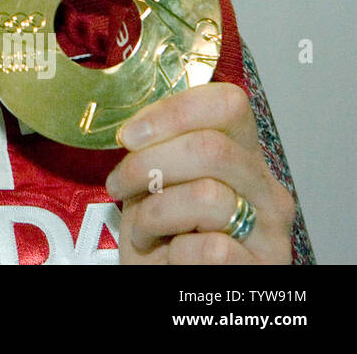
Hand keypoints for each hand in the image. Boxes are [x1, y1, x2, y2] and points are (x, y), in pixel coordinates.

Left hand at [105, 83, 294, 262]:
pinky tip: (168, 257)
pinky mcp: (262, 268)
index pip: (228, 104)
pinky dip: (174, 254)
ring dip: (155, 214)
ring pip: (208, 196)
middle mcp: (266, 189)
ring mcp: (271, 231)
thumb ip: (158, 151)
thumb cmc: (163, 239)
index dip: (173, 112)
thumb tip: (135, 128)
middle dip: (148, 164)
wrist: (174, 287)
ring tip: (143, 230)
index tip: (130, 135)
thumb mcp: (157, 186)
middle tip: (119, 184)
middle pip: (211, 147)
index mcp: (242, 157)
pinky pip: (212, 249)